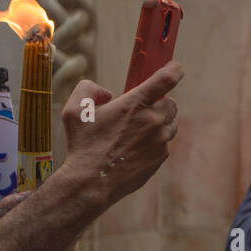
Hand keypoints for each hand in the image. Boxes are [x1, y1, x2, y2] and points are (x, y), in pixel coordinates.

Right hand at [57, 60, 183, 207]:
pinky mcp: (161, 158)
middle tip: (143, 109)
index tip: (176, 67)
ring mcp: (160, 141)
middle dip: (160, 103)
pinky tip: (137, 147)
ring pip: (171, 124)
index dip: (174, 70)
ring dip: (161, 122)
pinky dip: (156, 141)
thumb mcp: (74, 110)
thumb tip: (107, 93)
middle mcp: (153, 121)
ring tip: (139, 129)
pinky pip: (165, 143)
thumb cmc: (82, 145)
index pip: (165, 79)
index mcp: (135, 104)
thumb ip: (88, 89)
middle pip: (171, 103)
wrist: (92, 183)